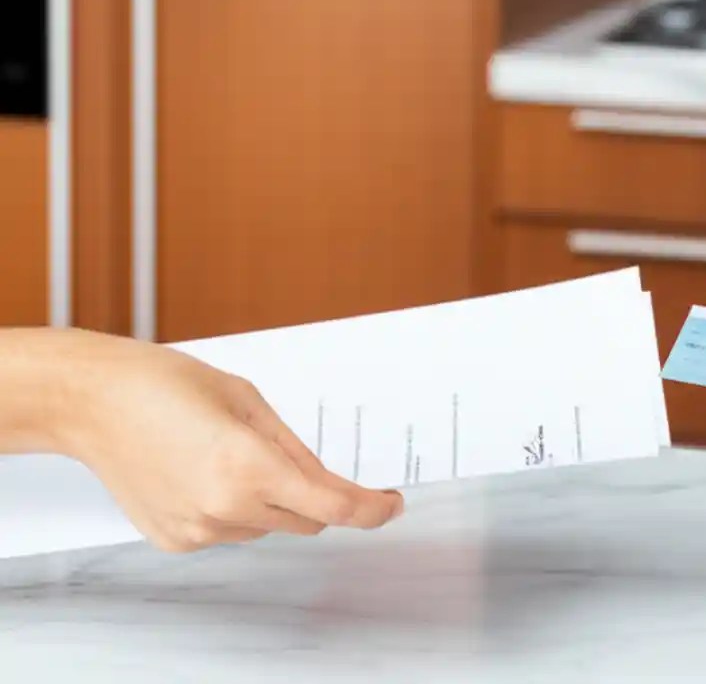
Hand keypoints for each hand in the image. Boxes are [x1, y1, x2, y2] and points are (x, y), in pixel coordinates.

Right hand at [27, 329, 403, 552]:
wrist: (92, 402)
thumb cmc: (167, 385)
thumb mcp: (250, 404)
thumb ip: (296, 451)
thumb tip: (330, 484)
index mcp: (250, 465)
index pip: (334, 507)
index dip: (372, 509)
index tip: (391, 505)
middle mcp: (224, 507)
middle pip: (307, 520)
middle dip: (315, 495)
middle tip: (287, 457)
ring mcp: (198, 529)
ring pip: (268, 526)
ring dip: (268, 500)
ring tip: (223, 453)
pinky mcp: (176, 541)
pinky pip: (230, 531)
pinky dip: (231, 509)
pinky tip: (198, 473)